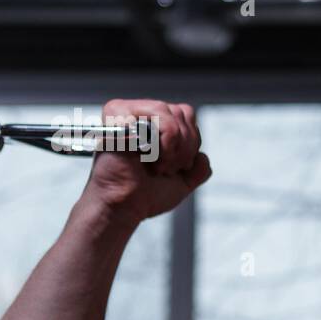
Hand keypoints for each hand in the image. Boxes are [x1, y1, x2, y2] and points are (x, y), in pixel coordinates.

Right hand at [82, 99, 210, 222]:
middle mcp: (140, 115)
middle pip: (182, 112)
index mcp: (154, 126)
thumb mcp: (183, 182)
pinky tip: (147, 160)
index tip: (177, 166)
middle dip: (185, 147)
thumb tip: (202, 156)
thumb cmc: (145, 195)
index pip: (186, 114)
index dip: (191, 141)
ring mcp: (128, 114)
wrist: (124, 207)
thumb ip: (199, 168)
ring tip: (158, 166)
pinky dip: (162, 145)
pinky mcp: (118, 118)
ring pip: (171, 114)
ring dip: (173, 148)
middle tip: (167, 169)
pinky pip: (156, 119)